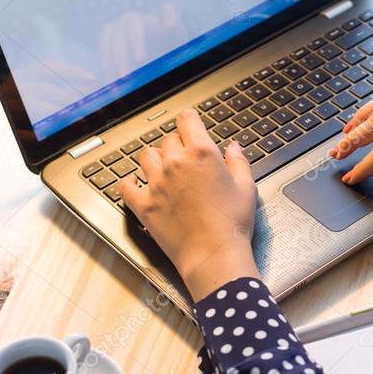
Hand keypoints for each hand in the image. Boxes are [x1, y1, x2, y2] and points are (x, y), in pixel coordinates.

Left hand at [119, 110, 258, 300]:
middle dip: (177, 146)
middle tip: (186, 160)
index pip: (187, 119)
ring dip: (155, 160)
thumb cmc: (232, 223)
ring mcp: (156, 183)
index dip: (189, 121)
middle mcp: (176, 163)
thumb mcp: (246, 188)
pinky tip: (134, 183)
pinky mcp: (144, 204)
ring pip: (146, 156)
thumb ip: (238, 162)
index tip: (190, 125)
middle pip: (168, 140)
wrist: (214, 254)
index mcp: (202, 153)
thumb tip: (234, 148)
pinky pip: (126, 185)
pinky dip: (129, 182)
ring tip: (163, 170)